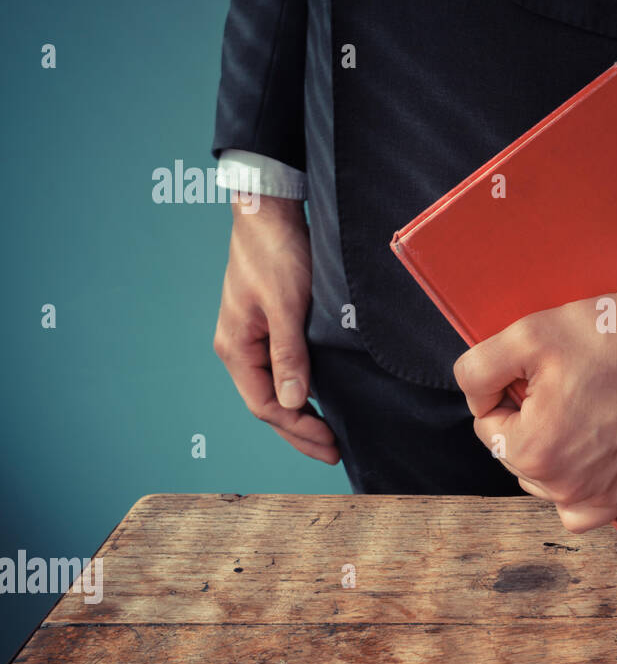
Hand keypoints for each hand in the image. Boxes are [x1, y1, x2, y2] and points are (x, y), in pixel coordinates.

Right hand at [212, 193, 338, 463]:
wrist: (271, 211)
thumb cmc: (275, 252)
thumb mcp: (286, 305)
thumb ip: (289, 354)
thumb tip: (294, 402)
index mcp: (236, 346)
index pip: (264, 404)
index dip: (297, 429)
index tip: (330, 444)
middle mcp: (241, 347)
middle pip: (268, 403)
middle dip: (300, 431)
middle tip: (334, 452)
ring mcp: (255, 337)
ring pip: (277, 388)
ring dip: (302, 413)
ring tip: (330, 435)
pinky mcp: (272, 325)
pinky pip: (285, 369)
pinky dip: (304, 389)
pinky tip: (323, 398)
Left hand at [453, 294, 616, 531]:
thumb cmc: (612, 335)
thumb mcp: (526, 333)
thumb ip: (475, 371)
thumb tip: (476, 400)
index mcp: (534, 451)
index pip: (487, 425)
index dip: (508, 390)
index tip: (543, 372)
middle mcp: (566, 487)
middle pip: (516, 454)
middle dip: (530, 421)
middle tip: (568, 384)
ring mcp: (601, 496)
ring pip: (544, 481)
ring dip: (551, 451)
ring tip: (584, 407)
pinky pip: (580, 511)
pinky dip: (574, 489)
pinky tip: (586, 455)